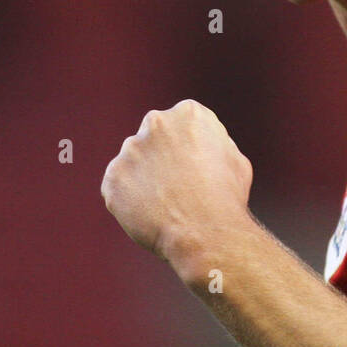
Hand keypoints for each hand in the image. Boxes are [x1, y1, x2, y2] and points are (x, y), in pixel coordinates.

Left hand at [101, 99, 253, 262]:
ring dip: (145, 179)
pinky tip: (152, 214)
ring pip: (135, 163)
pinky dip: (131, 200)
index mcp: (188, 114)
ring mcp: (130, 150)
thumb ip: (211, 144)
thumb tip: (199, 145)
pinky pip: (119, 188)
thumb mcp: (234, 158)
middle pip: (155, 138)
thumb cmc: (226, 198)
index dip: (191, 150)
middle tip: (179, 186)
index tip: (198, 169)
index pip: (183, 125)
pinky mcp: (113, 178)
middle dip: (163, 157)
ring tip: (167, 205)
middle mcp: (156, 123)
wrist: (204, 232)